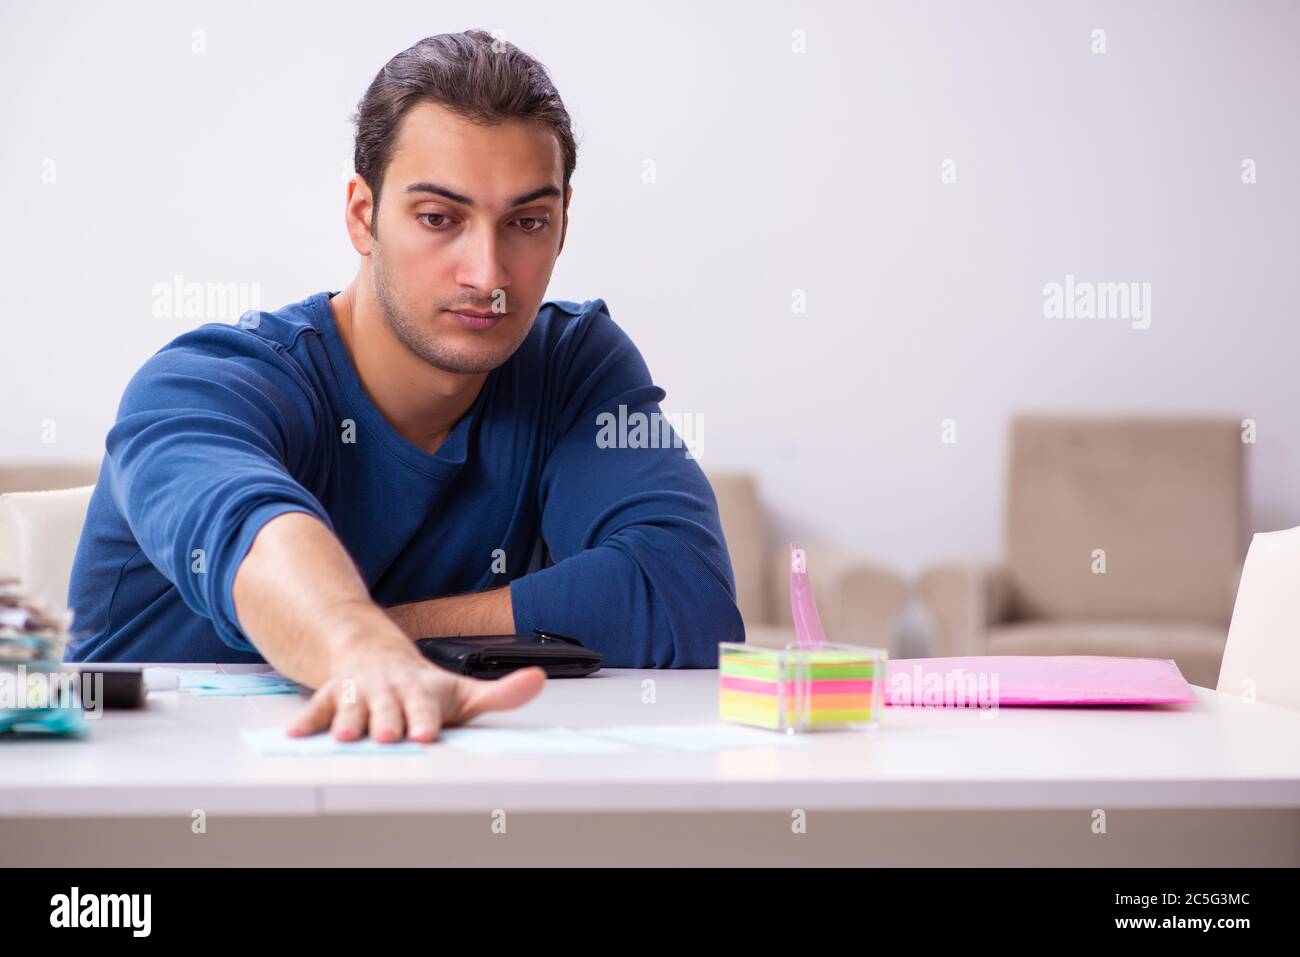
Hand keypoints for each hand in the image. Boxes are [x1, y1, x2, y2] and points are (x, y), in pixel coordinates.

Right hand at [287, 627, 545, 742]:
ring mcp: (359, 692)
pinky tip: (296, 734)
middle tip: (388, 736)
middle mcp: (388, 689)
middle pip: (387, 707)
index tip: (426, 732)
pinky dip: (306, 720)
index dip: (425, 717)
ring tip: (344, 736)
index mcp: (420, 688)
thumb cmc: (423, 686)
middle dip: (386, 721)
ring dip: (347, 720)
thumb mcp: (462, 690)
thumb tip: (539, 681)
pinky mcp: (332, 696)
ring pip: (351, 707)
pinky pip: (316, 706)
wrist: (375, 654)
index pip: (425, 705)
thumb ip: (500, 693)